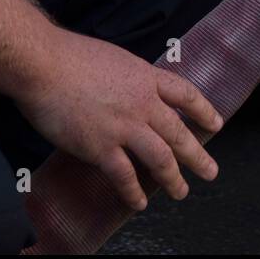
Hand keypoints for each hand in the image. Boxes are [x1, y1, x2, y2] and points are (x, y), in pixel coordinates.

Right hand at [15, 29, 222, 210]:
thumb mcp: (116, 59)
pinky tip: (139, 202)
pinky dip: (133, 192)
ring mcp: (124, 126)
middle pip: (179, 132)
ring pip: (161, 158)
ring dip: (174, 178)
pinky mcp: (100, 146)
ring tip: (182, 191)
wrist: (43, 64)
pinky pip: (124, 175)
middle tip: (210, 170)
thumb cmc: (70, 56)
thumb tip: (133, 88)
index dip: (204, 110)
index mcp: (146, 78)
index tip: (216, 124)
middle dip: (198, 155)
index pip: (186, 95)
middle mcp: (142, 103)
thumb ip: (131, 77)